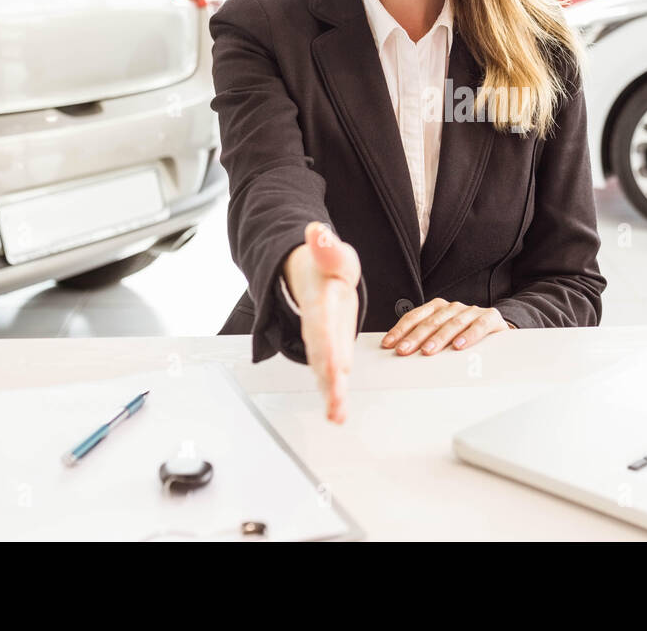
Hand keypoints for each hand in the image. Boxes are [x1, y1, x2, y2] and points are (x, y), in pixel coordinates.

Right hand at [285, 222, 360, 423]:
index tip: (334, 364)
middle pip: (321, 354)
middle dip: (328, 377)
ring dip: (329, 393)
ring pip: (324, 369)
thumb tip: (316, 231)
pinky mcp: (331, 351)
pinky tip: (338, 413)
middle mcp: (318, 327)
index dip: (327, 343)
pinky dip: (334, 394)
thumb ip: (326, 247)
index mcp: (319, 302)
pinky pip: (332, 374)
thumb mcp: (332, 254)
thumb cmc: (326, 267)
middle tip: (335, 400)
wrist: (308, 276)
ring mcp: (323, 342)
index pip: (322, 324)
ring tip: (336, 415)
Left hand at [381, 298, 513, 355]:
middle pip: (431, 321)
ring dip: (439, 338)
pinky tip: (459, 345)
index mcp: (438, 309)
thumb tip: (400, 352)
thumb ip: (426, 341)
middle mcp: (453, 307)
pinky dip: (469, 335)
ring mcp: (472, 311)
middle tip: (404, 350)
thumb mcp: (444, 338)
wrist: (499, 332)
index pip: (416, 316)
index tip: (389, 344)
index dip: (401, 329)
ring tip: (428, 351)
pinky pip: (479, 325)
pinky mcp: (490, 318)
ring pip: (453, 323)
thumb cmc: (466, 337)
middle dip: (415, 337)